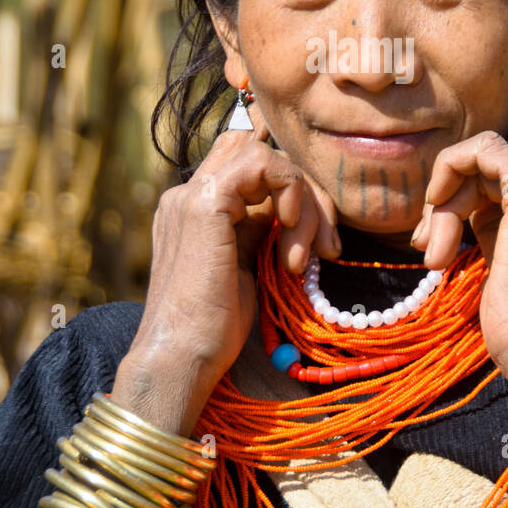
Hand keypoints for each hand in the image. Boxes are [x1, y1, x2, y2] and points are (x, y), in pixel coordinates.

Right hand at [111, 106, 339, 436]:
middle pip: (258, 149)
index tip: (316, 230)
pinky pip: (263, 162)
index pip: (247, 162)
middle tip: (326, 244)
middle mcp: (187, 194)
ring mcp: (192, 195)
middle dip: (304, 187)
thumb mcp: (244, 268)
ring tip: (307, 255)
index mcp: (194, 209)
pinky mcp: (207, 203)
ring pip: (266, 155)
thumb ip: (260, 231)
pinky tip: (294, 233)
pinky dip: (292, 191)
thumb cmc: (212, 328)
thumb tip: (296, 213)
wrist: (180, 358)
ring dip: (304, 199)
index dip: (288, 183)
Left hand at [410, 120, 507, 437]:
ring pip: (487, 161)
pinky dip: (451, 167)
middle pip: (500, 170)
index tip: (442, 224)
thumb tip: (447, 209)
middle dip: (454, 198)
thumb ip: (495, 231)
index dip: (477, 187)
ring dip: (446, 202)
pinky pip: (485, 148)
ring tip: (433, 253)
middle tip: (427, 244)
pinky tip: (436, 203)